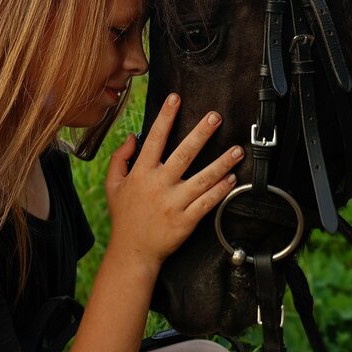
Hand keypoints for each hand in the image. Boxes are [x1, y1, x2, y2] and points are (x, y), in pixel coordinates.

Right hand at [104, 94, 243, 272]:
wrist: (133, 252)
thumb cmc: (124, 217)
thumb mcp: (113, 185)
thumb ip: (120, 158)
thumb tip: (132, 137)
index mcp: (142, 173)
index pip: (154, 139)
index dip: (165, 117)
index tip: (175, 99)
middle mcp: (159, 185)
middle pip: (184, 154)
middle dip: (201, 133)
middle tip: (215, 117)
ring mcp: (174, 203)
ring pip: (203, 179)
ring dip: (222, 163)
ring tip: (237, 150)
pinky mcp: (186, 220)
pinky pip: (207, 202)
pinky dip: (220, 190)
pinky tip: (231, 179)